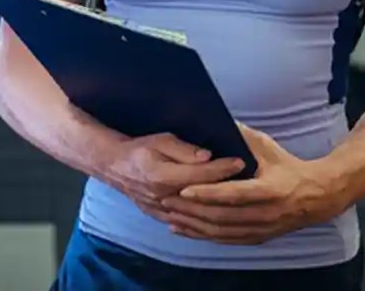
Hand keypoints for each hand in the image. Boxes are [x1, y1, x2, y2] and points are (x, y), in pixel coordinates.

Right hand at [102, 133, 247, 225]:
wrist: (115, 166)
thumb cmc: (139, 148)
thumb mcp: (160, 140)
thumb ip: (184, 150)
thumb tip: (207, 156)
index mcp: (164, 176)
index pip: (202, 174)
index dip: (223, 167)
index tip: (241, 160)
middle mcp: (165, 197)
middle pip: (203, 198)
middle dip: (228, 190)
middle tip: (249, 181)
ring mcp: (163, 210)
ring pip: (197, 215)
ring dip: (219, 208)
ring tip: (241, 200)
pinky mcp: (161, 217)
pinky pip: (187, 224)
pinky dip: (204, 222)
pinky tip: (220, 219)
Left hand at [160, 124, 341, 245]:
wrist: (317, 197)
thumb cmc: (288, 167)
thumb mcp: (268, 148)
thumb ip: (241, 136)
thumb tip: (216, 119)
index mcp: (269, 190)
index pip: (234, 194)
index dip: (208, 193)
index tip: (184, 189)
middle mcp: (265, 214)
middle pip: (222, 216)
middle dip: (192, 210)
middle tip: (166, 201)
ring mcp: (261, 229)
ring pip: (221, 231)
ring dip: (193, 225)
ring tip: (169, 215)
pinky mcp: (257, 238)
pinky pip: (225, 240)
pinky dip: (202, 236)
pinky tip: (183, 229)